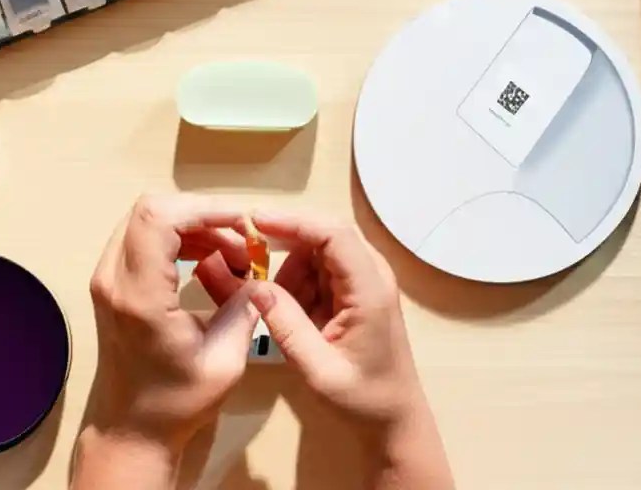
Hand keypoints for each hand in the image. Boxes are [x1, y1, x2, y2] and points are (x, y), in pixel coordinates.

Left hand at [78, 195, 256, 485]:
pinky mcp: (111, 282)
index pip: (159, 218)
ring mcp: (106, 279)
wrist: (129, 429)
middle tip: (241, 243)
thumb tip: (258, 277)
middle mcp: (113, 280)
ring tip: (231, 255)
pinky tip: (207, 262)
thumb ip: (244, 310)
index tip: (243, 224)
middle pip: (152, 208)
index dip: (206, 208)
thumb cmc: (175, 403)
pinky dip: (179, 238)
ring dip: (193, 226)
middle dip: (204, 215)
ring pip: (147, 218)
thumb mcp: (226, 362)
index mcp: (141, 298)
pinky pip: (142, 237)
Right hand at [247, 212, 453, 489]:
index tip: (254, 222)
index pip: (332, 233)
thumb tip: (254, 287)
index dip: (293, 221)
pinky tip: (291, 316)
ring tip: (277, 310)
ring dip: (290, 272)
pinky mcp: (355, 292)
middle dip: (284, 242)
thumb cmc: (362, 398)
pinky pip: (320, 272)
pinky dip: (298, 286)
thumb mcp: (318, 369)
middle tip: (247, 258)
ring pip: (317, 253)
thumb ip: (286, 326)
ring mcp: (365, 281)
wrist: (393, 418)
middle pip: (324, 234)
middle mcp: (372, 275)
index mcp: (369, 289)